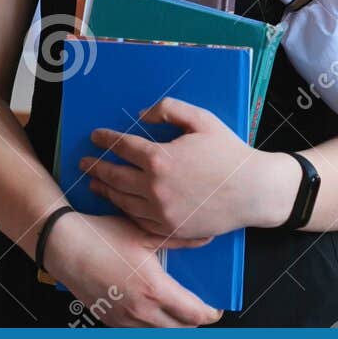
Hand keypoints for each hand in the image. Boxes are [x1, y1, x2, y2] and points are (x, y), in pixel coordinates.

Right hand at [41, 211, 221, 327]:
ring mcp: (123, 319)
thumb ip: (180, 240)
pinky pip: (139, 332)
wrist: (64, 246)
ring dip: (172, 326)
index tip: (215, 309)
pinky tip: (152, 311)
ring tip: (177, 310)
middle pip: (180, 330)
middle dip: (193, 322)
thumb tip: (205, 240)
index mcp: (154, 290)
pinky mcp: (110, 320)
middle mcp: (140, 310)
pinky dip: (151, 326)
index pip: (193, 314)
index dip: (210, 314)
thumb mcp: (145, 234)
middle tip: (198, 309)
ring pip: (159, 334)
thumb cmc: (102, 237)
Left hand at [81, 98, 296, 238]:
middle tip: (84, 163)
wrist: (253, 191)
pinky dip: (126, 211)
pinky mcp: (170, 229)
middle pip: (115, 176)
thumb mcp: (201, 120)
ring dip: (105, 190)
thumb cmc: (229, 153)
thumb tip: (141, 114)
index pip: (123, 147)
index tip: (96, 137)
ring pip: (123, 201)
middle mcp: (155, 188)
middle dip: (96, 167)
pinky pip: (140, 221)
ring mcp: (161, 212)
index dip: (106, 140)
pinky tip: (121, 204)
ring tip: (95, 184)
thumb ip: (169, 109)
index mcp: (160, 158)